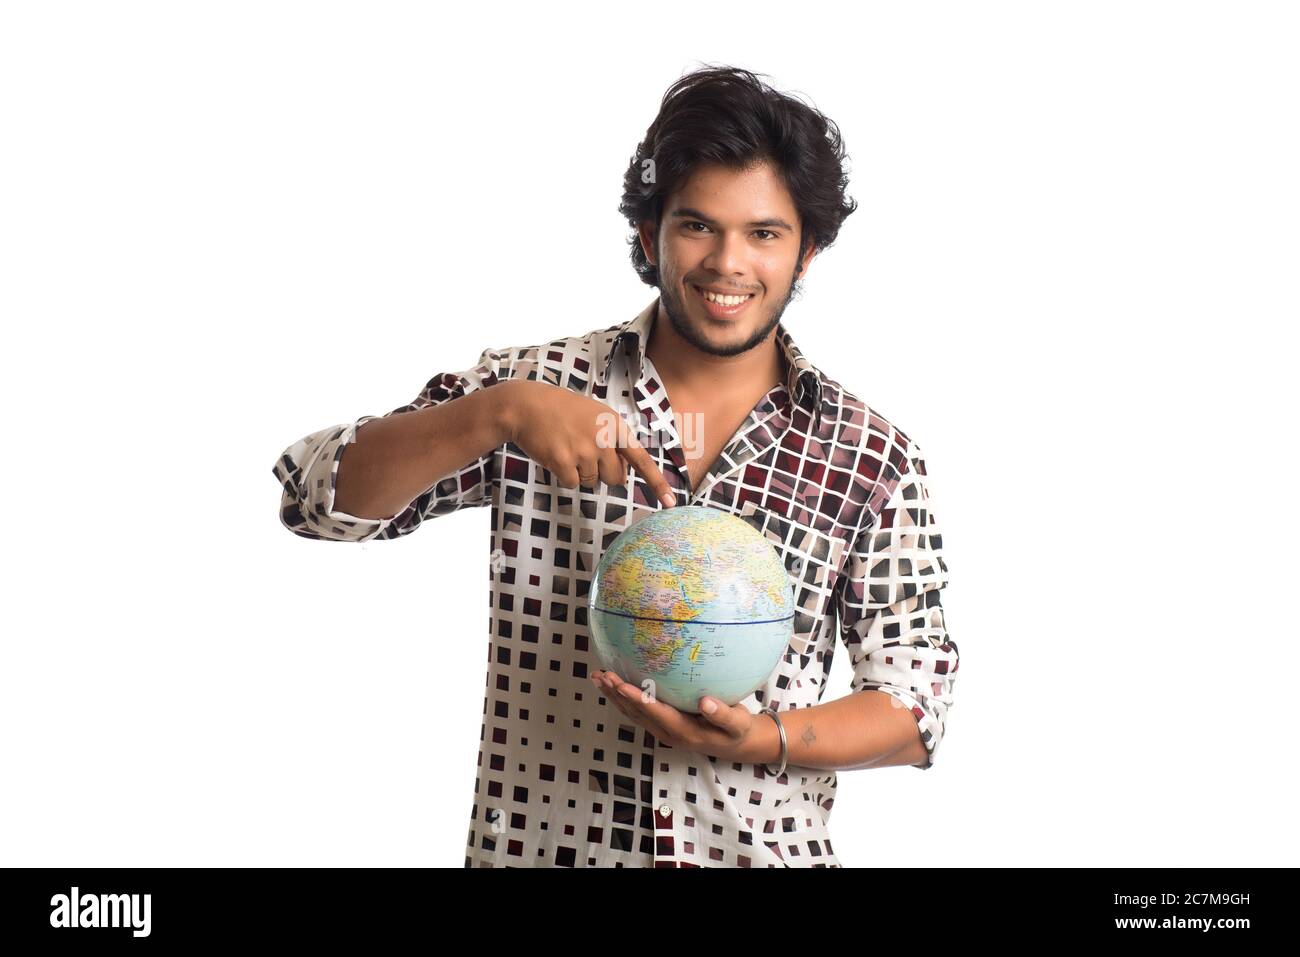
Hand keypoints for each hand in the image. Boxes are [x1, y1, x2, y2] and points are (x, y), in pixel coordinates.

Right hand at [497, 380, 676, 507]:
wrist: (527, 406)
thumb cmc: (563, 411)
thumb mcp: (596, 416)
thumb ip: (613, 441)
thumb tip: (622, 474)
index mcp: (616, 426)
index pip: (642, 460)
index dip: (657, 483)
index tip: (671, 502)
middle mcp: (604, 439)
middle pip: (615, 478)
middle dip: (602, 473)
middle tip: (584, 453)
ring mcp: (585, 451)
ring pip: (592, 482)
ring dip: (579, 472)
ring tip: (566, 447)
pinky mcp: (565, 462)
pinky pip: (572, 484)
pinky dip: (563, 475)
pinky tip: (555, 454)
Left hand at [589, 669, 771, 763]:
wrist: (737, 745)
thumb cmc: (738, 731)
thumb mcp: (738, 724)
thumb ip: (722, 715)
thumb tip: (706, 701)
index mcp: (684, 732)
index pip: (655, 713)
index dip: (637, 699)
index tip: (620, 684)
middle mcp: (668, 733)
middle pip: (636, 713)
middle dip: (617, 694)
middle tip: (601, 675)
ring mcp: (663, 731)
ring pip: (633, 714)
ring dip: (614, 696)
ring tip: (597, 678)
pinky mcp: (663, 725)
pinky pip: (638, 712)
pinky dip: (623, 698)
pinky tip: (614, 685)